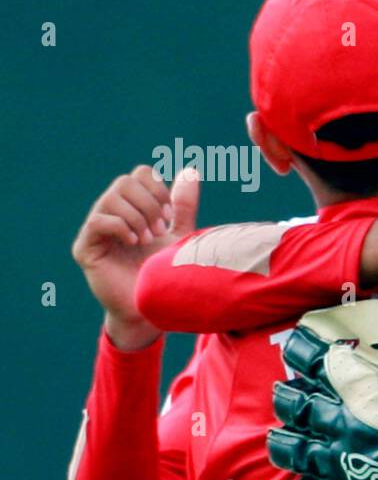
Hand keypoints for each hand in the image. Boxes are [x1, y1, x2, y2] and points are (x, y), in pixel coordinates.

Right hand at [71, 166, 200, 348]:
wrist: (153, 308)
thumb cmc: (165, 273)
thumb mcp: (180, 236)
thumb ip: (183, 206)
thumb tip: (190, 171)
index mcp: (134, 207)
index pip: (140, 174)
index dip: (158, 189)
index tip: (170, 216)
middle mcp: (112, 213)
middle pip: (126, 182)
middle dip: (149, 204)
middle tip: (160, 230)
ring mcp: (96, 230)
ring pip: (111, 198)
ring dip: (137, 217)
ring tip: (148, 240)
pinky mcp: (85, 248)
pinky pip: (98, 221)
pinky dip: (121, 227)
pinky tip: (134, 243)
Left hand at [267, 300, 377, 479]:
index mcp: (356, 391)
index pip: (317, 362)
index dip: (304, 350)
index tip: (296, 344)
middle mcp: (337, 426)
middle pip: (298, 408)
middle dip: (288, 397)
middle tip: (282, 392)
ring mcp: (338, 466)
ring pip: (296, 452)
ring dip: (285, 443)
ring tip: (278, 439)